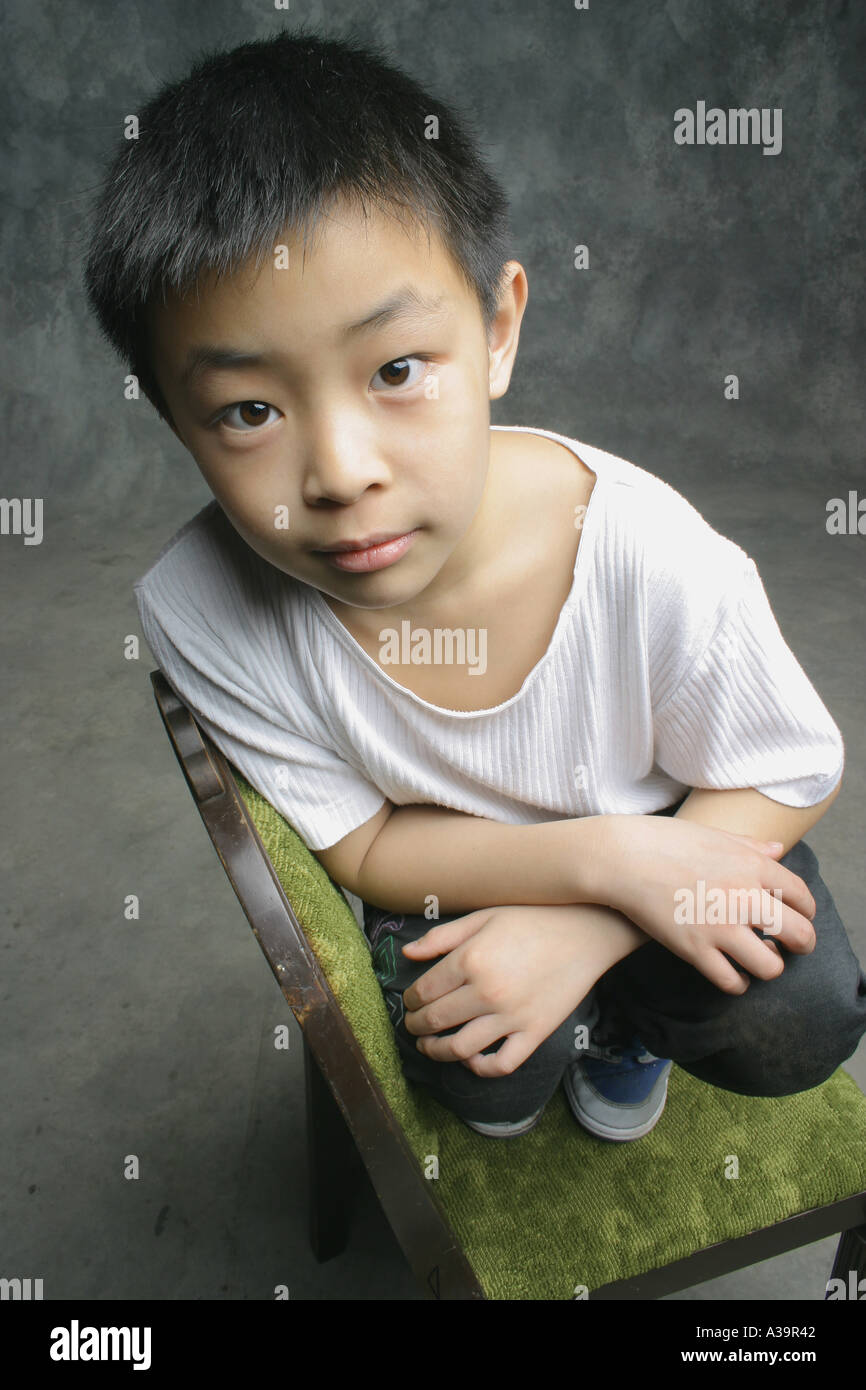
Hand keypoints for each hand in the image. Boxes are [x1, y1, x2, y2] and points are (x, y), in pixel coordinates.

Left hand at [399, 902, 641, 1076]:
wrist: (586, 931)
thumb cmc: (532, 918)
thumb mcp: (483, 917)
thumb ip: (442, 937)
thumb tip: (407, 953)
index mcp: (470, 960)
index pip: (423, 991)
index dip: (409, 1000)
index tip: (408, 1001)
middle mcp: (487, 993)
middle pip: (436, 1021)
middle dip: (415, 1026)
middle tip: (412, 1025)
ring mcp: (512, 1017)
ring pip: (460, 1049)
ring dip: (436, 1051)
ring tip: (429, 1046)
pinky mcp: (535, 1033)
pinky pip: (501, 1064)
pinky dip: (480, 1068)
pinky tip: (470, 1058)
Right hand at [594, 815, 816, 991]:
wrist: (622, 857)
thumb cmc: (665, 841)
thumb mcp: (713, 835)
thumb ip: (750, 845)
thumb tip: (778, 850)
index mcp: (753, 866)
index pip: (802, 897)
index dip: (806, 911)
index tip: (800, 917)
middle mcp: (744, 898)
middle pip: (799, 934)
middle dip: (802, 944)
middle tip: (792, 947)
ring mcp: (720, 926)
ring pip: (770, 967)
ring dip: (770, 967)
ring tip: (760, 961)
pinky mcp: (694, 949)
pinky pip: (730, 981)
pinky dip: (737, 983)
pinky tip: (732, 975)